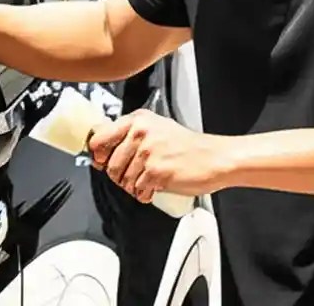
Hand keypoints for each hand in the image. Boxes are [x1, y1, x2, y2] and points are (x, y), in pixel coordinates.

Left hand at [87, 109, 231, 203]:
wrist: (215, 158)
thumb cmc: (188, 146)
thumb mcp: (156, 129)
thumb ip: (128, 135)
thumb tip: (99, 151)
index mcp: (138, 120)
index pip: (99, 137)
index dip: (97, 154)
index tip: (101, 160)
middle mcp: (140, 133)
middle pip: (110, 164)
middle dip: (120, 175)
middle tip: (135, 175)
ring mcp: (148, 152)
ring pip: (122, 180)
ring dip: (134, 186)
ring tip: (149, 179)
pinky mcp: (156, 171)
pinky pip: (137, 190)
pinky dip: (145, 194)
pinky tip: (156, 186)